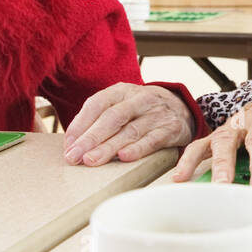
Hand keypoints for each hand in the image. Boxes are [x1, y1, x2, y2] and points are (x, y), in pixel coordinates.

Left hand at [63, 83, 193, 165]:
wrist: (183, 108)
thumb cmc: (142, 111)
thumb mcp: (122, 105)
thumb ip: (98, 120)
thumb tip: (72, 144)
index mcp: (122, 91)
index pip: (97, 104)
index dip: (80, 124)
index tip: (68, 145)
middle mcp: (139, 99)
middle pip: (111, 118)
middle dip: (91, 138)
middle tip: (74, 157)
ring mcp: (156, 114)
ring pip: (130, 130)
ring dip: (108, 147)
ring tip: (91, 160)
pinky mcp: (171, 129)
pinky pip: (153, 139)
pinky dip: (138, 149)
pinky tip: (123, 157)